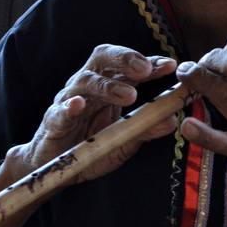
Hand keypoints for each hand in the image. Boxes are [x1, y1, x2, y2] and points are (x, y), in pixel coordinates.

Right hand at [11, 45, 177, 182]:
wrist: (55, 168)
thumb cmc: (93, 146)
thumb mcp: (125, 139)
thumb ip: (146, 128)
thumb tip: (172, 120)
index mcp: (109, 85)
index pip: (129, 67)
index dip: (150, 63)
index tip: (171, 66)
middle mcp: (89, 86)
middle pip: (103, 58)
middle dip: (126, 59)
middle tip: (145, 69)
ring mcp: (69, 100)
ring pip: (86, 81)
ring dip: (108, 86)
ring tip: (129, 95)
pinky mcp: (53, 120)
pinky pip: (60, 110)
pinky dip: (69, 106)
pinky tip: (78, 105)